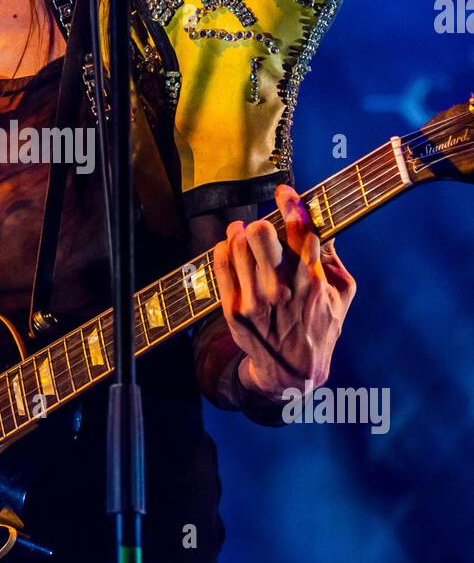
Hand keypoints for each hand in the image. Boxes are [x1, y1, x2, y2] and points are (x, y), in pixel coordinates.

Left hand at [212, 185, 356, 404]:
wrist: (292, 372)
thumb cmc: (320, 327)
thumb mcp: (342, 295)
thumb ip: (335, 259)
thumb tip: (325, 225)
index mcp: (313, 281)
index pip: (300, 231)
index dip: (290, 203)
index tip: (283, 190)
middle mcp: (282, 289)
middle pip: (261, 235)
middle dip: (261, 224)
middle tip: (262, 228)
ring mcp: (255, 300)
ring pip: (238, 246)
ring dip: (240, 233)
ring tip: (243, 232)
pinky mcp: (234, 309)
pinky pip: (220, 264)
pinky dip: (224, 248)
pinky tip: (230, 246)